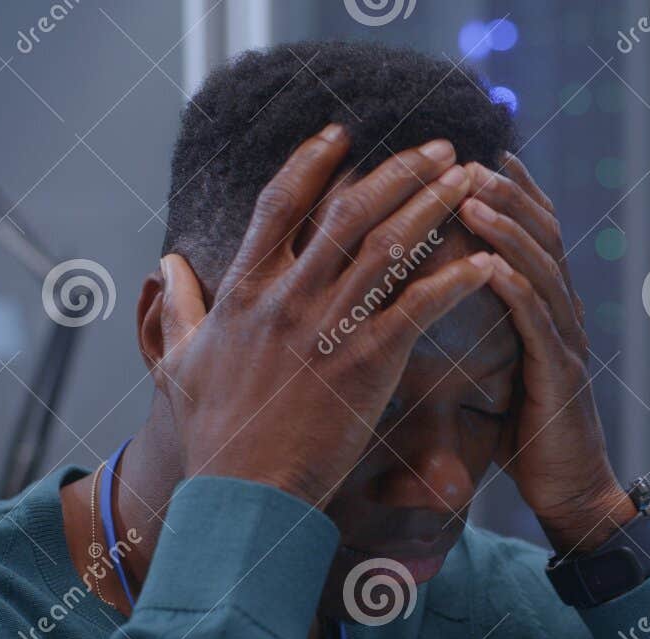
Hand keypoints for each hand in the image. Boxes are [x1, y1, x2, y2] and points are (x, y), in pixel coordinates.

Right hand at [147, 124, 493, 504]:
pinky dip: (453, 281)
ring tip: (468, 178)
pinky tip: (484, 262)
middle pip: (349, 211)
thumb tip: (165, 266)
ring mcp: (328, 328)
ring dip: (433, 206)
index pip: (281, 205)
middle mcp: (288, 298)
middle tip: (439, 146)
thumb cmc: (216, 436)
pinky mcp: (365, 364)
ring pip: (389, 247)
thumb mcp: (180, 364)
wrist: (243, 494)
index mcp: (246, 291)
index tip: (342, 133)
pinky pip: (417, 308)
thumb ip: (176, 309)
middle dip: (399, 170)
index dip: (312, 162)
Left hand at [458, 155, 636, 552]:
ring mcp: (566, 342)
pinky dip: (517, 289)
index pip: (532, 232)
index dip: (510, 189)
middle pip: (540, 234)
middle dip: (505, 191)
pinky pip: (540, 323)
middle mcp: (562, 313)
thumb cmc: (525, 433)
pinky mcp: (561, 377)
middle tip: (466, 158)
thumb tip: (417, 306)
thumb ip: (475, 334)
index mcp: (546, 306)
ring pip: (540, 268)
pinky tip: (490, 264)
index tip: (473, 152)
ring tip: (471, 194)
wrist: (570, 490)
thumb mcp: (491, 371)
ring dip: (506, 228)